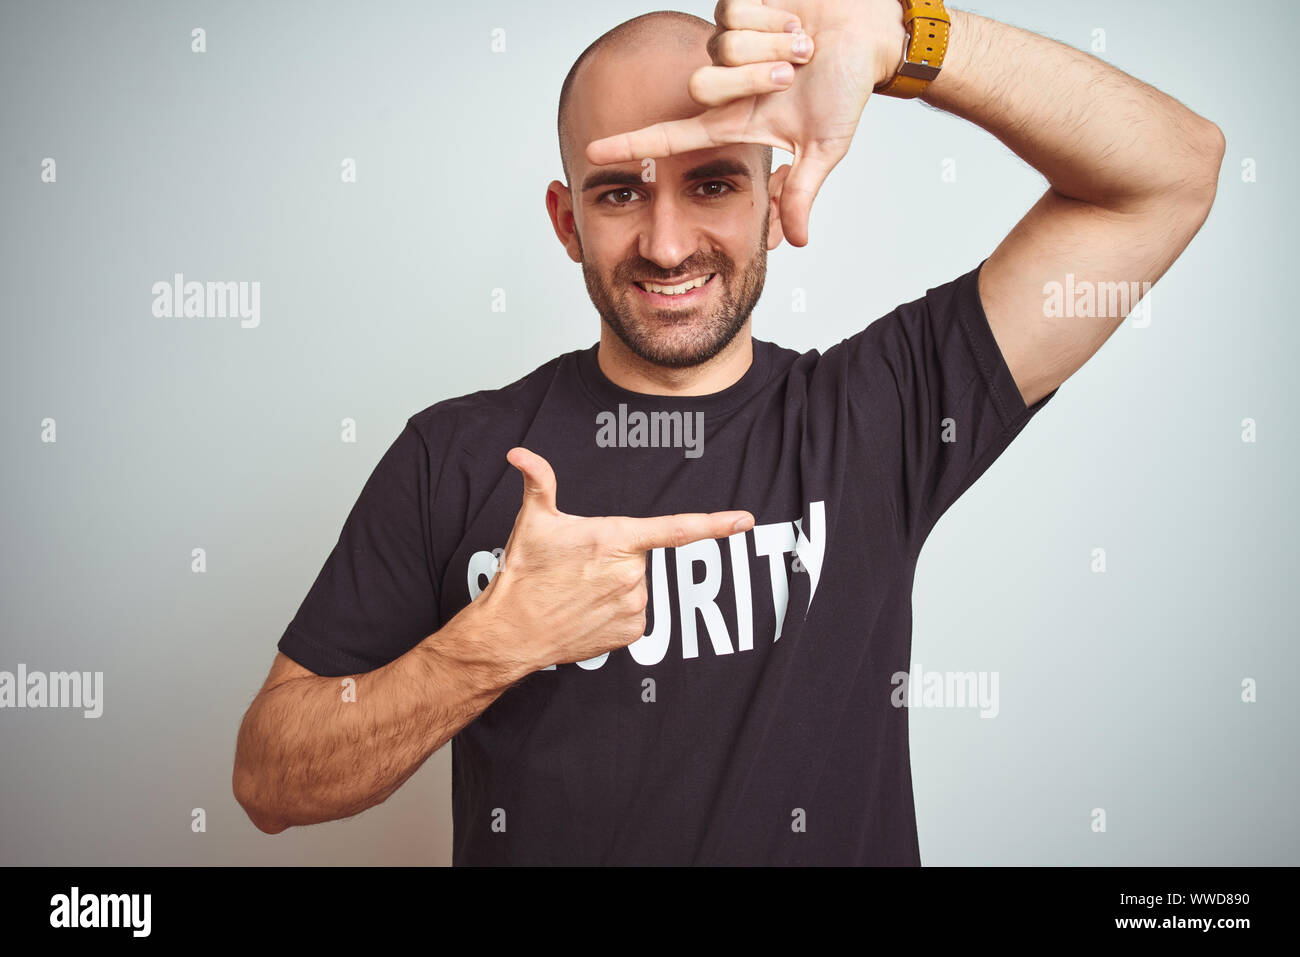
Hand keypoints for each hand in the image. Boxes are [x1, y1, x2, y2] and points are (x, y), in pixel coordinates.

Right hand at [475, 447, 754, 671]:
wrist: (512, 631)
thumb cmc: (524, 573)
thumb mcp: (533, 522)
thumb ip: (538, 481)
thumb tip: (519, 453)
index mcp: (616, 538)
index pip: (676, 529)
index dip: (715, 523)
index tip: (745, 520)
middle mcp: (631, 573)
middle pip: (638, 557)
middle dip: (615, 558)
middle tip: (579, 568)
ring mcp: (634, 605)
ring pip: (636, 586)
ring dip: (614, 586)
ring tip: (578, 592)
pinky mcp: (631, 632)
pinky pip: (634, 614)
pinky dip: (615, 611)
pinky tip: (587, 612)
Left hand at [585, 0, 905, 245]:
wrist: (865, 33)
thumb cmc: (845, 88)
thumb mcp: (824, 147)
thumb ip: (801, 190)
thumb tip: (797, 242)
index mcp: (733, 120)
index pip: (670, 137)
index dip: (631, 145)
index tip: (592, 153)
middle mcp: (722, 83)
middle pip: (701, 86)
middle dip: (755, 78)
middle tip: (792, 75)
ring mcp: (727, 44)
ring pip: (722, 47)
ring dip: (772, 46)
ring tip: (801, 46)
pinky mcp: (737, 4)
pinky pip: (736, 10)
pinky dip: (774, 16)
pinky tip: (793, 19)